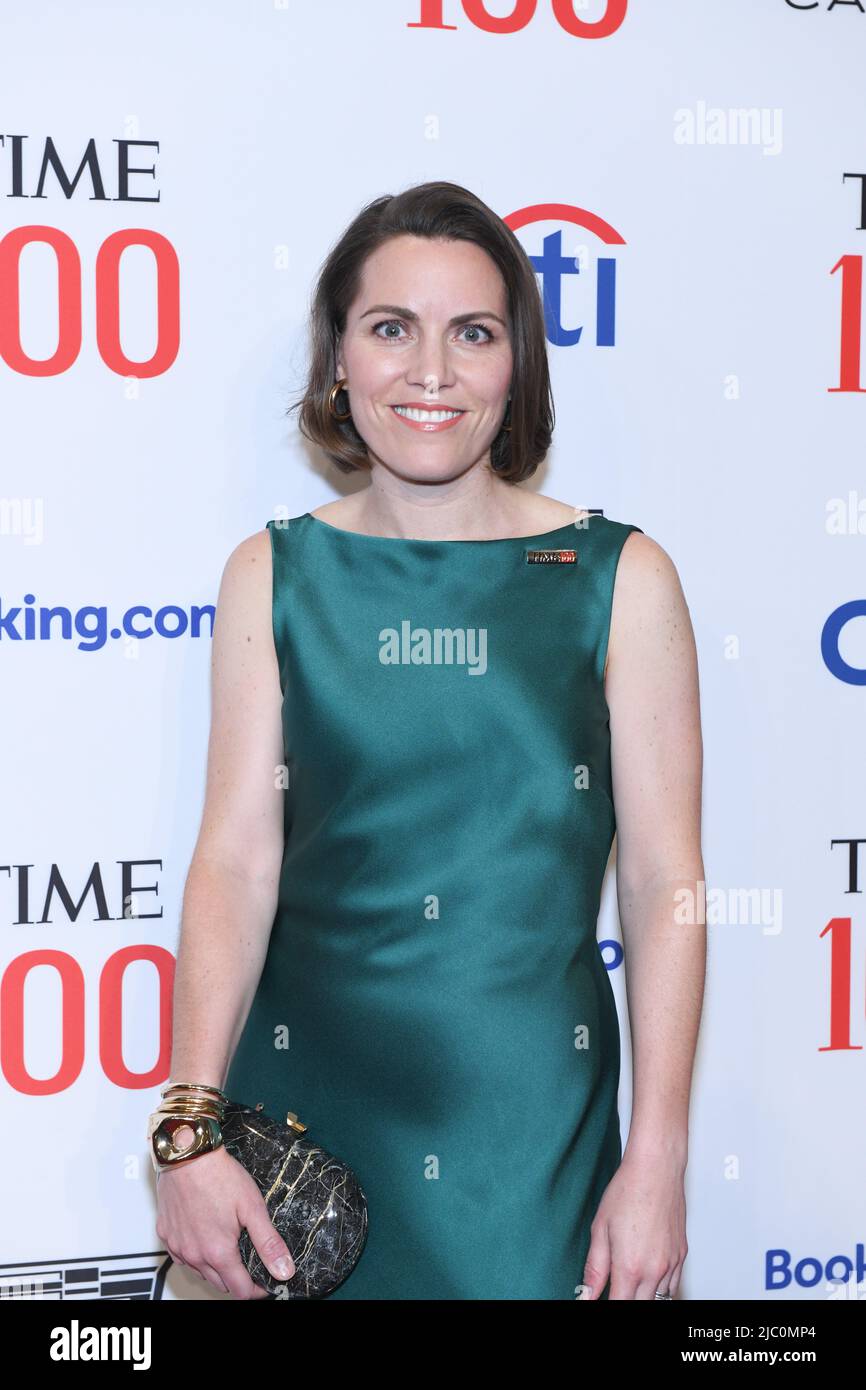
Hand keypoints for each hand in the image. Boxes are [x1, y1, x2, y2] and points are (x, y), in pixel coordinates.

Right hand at [155, 1135, 295, 1298]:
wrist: (187, 1153)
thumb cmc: (218, 1175)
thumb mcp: (253, 1207)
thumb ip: (268, 1242)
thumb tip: (284, 1270)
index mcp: (218, 1252)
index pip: (240, 1290)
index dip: (257, 1290)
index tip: (265, 1282)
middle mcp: (194, 1254)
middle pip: (220, 1284)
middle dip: (238, 1279)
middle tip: (251, 1263)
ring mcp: (177, 1246)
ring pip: (200, 1272)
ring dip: (216, 1268)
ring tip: (230, 1248)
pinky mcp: (165, 1234)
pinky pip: (182, 1257)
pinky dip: (196, 1256)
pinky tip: (205, 1239)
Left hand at [579, 1151, 687, 1299]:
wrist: (656, 1169)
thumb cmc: (628, 1191)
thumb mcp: (600, 1229)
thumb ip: (594, 1268)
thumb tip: (586, 1295)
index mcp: (630, 1266)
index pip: (619, 1306)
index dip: (606, 1306)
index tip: (599, 1300)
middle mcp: (655, 1270)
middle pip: (640, 1306)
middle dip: (625, 1300)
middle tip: (614, 1286)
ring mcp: (671, 1263)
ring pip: (659, 1298)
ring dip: (643, 1295)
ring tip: (630, 1279)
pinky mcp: (681, 1255)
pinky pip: (673, 1285)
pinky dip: (660, 1286)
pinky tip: (647, 1273)